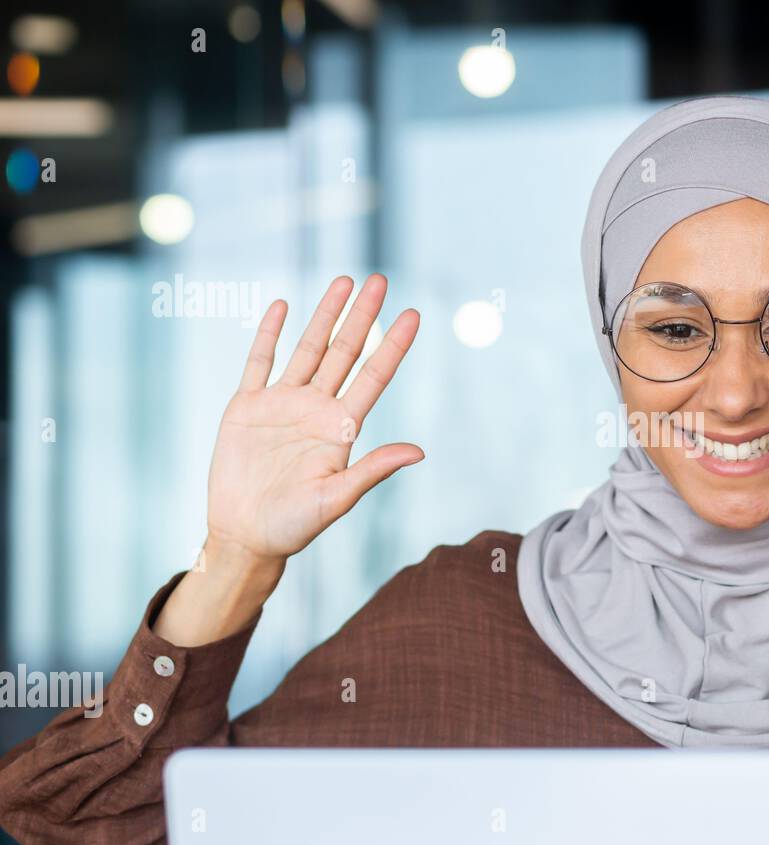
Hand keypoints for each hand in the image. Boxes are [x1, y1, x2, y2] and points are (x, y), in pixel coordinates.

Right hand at [205, 274, 422, 564]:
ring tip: (344, 281)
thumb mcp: (336, 499)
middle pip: (345, 351)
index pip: (375, 376)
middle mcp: (316, 409)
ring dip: (325, 315)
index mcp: (341, 428)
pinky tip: (282, 306)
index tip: (414, 313)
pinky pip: (259, 362)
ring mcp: (282, 404)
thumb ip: (373, 470)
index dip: (393, 344)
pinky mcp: (247, 407)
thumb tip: (419, 452)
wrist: (244, 536)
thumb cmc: (293, 526)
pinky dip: (269, 333)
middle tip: (380, 279)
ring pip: (308, 348)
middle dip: (362, 315)